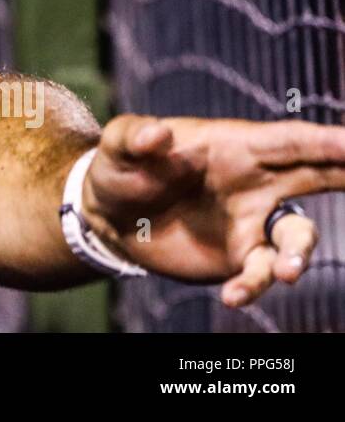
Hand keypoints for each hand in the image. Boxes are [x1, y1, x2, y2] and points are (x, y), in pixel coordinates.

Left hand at [80, 115, 344, 305]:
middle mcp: (254, 180)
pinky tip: (233, 297)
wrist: (108, 215)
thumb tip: (156, 134)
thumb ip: (134, 137)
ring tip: (285, 272)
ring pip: (296, 236)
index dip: (326, 141)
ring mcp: (251, 219)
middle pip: (317, 175)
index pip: (289, 141)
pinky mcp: (239, 254)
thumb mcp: (117, 147)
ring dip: (298, 253)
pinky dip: (253, 286)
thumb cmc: (119, 167)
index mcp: (233, 144)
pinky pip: (261, 273)